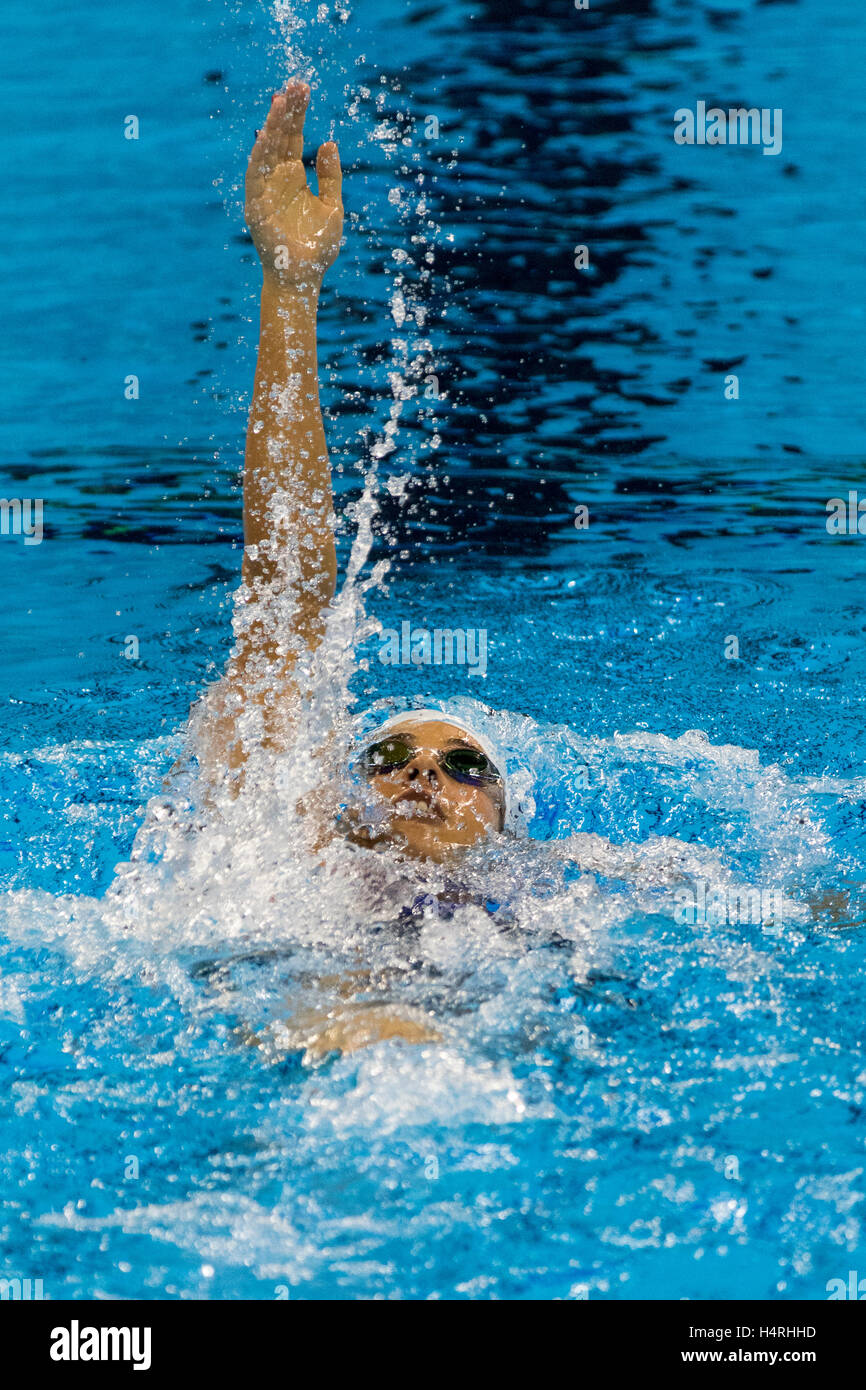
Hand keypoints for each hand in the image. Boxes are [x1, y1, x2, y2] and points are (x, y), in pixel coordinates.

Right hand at [245, 80, 342, 291]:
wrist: (303, 278)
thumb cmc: (317, 248)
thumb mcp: (332, 207)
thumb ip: (330, 177)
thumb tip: (328, 143)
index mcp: (295, 178)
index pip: (294, 138)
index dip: (298, 114)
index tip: (303, 89)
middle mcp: (278, 180)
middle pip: (280, 138)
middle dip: (286, 112)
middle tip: (294, 85)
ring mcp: (266, 192)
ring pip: (267, 152)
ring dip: (273, 127)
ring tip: (280, 101)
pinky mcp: (256, 207)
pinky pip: (256, 178)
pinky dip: (260, 158)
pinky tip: (267, 137)